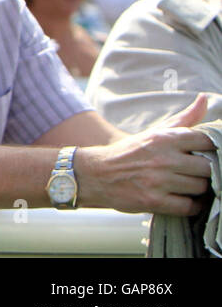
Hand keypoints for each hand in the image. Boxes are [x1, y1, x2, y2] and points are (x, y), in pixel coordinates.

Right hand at [78, 95, 214, 214]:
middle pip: (207, 168)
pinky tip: (183, 199)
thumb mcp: (154, 133)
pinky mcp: (154, 201)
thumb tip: (204, 99)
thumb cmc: (130, 153)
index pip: (207, 141)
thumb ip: (184, 119)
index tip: (204, 154)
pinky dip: (191, 206)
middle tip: (194, 173)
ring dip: (197, 189)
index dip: (211, 150)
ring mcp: (158, 180)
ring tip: (187, 186)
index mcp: (163, 138)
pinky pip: (189, 207)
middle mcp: (162, 158)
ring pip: (200, 187)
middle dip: (204, 172)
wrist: (96, 174)